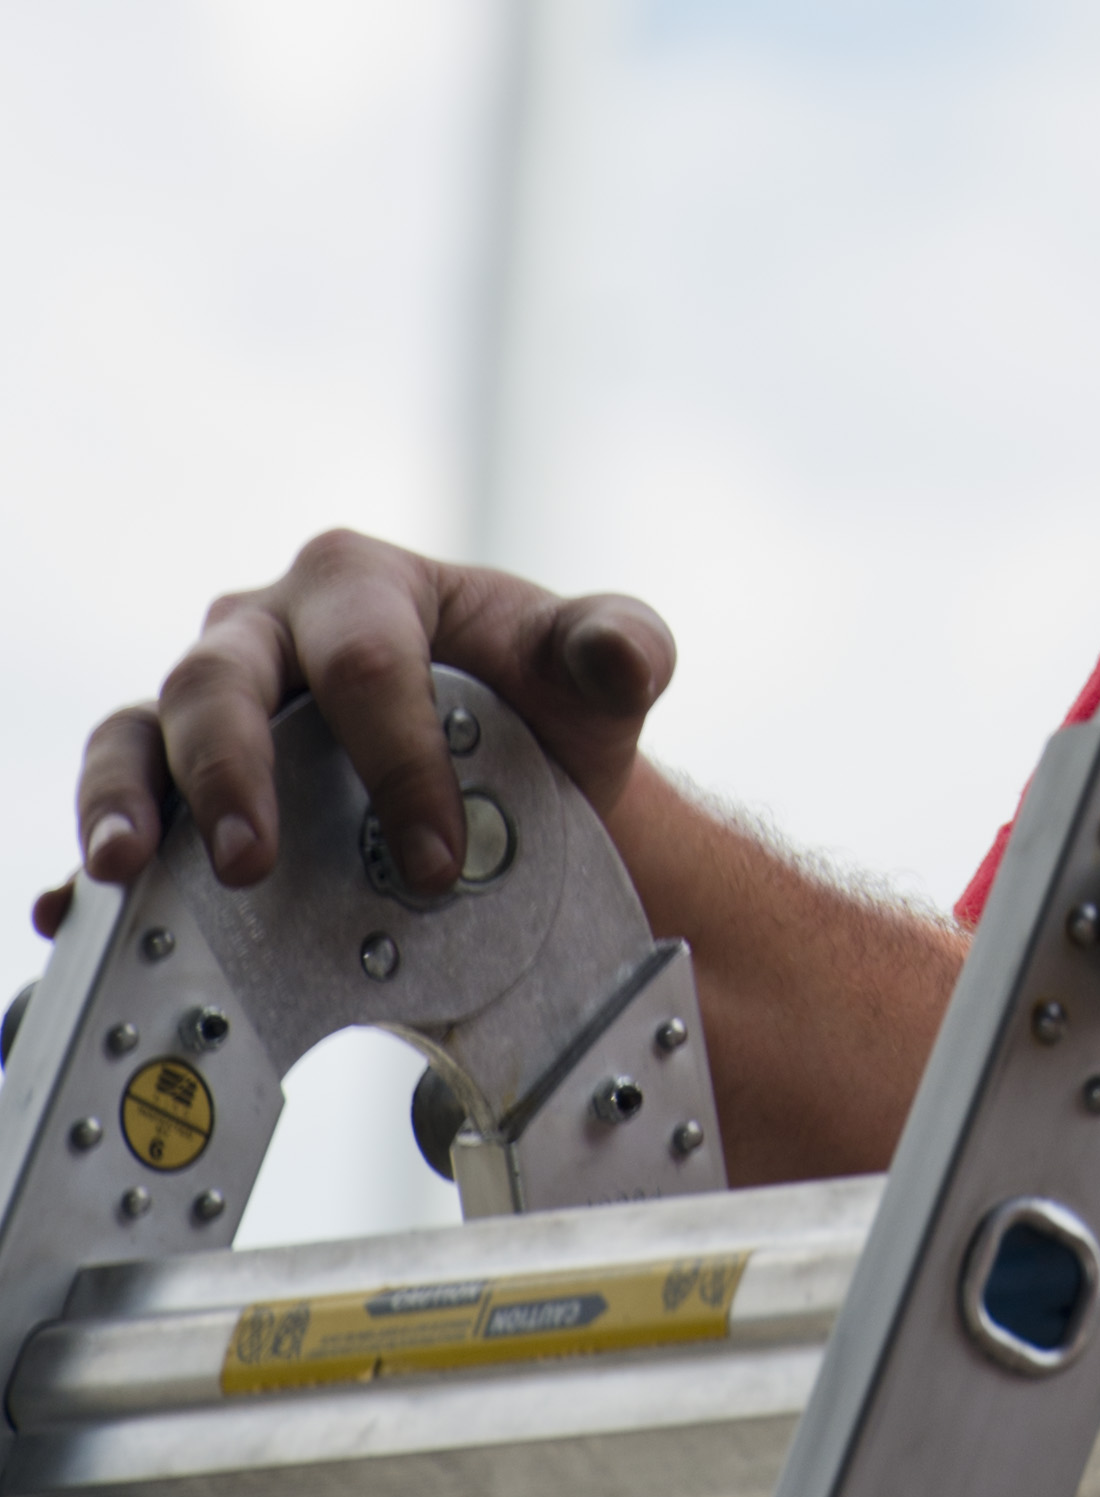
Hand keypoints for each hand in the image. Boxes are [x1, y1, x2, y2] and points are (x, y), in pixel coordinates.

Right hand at [44, 530, 676, 937]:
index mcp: (363, 585)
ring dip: (126, 800)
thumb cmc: (540, 712)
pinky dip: (92, 857)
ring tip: (120, 871)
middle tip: (254, 863)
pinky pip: (116, 806)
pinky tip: (79, 911)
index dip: (397, 757)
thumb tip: (624, 655)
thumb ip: (619, 648)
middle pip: (222, 680)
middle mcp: (268, 630)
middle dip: (232, 772)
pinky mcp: (173, 779)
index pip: (365, 662)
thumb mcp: (591, 677)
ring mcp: (209, 704)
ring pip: (140, 730)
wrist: (509, 788)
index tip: (439, 856)